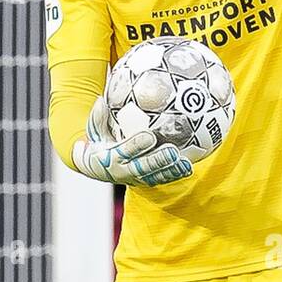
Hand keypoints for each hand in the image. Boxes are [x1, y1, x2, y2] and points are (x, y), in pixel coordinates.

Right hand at [71, 96, 192, 185]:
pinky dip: (173, 174)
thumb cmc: (98, 141)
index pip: (124, 151)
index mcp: (109, 158)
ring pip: (154, 176)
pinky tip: (187, 167)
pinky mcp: (144, 181)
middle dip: (158, 160)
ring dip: (170, 170)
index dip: (136, 145)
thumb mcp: (94, 129)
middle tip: (172, 152)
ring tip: (184, 162)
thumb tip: (101, 100)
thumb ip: (98, 116)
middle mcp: (122, 171)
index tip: (150, 137)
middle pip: (142, 167)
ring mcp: (135, 178)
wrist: (96, 166)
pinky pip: (160, 179)